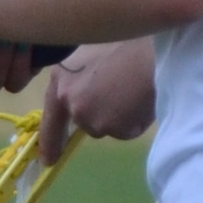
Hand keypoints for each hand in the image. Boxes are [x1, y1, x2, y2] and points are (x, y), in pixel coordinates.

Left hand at [44, 43, 158, 143]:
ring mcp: (89, 116)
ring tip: (136, 91)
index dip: (50, 138)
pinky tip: (144, 99)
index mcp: (62, 77)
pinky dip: (136, 121)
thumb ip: (84, 77)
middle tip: (121, 97)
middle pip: (85, 120)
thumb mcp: (96, 53)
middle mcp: (70, 99)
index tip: (49, 159)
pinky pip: (126, 131)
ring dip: (121, 117)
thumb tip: (90, 93)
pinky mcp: (110, 127)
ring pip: (107, 127)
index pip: (52, 114)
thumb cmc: (129, 43)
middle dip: (101, 114)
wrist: (154, 50)